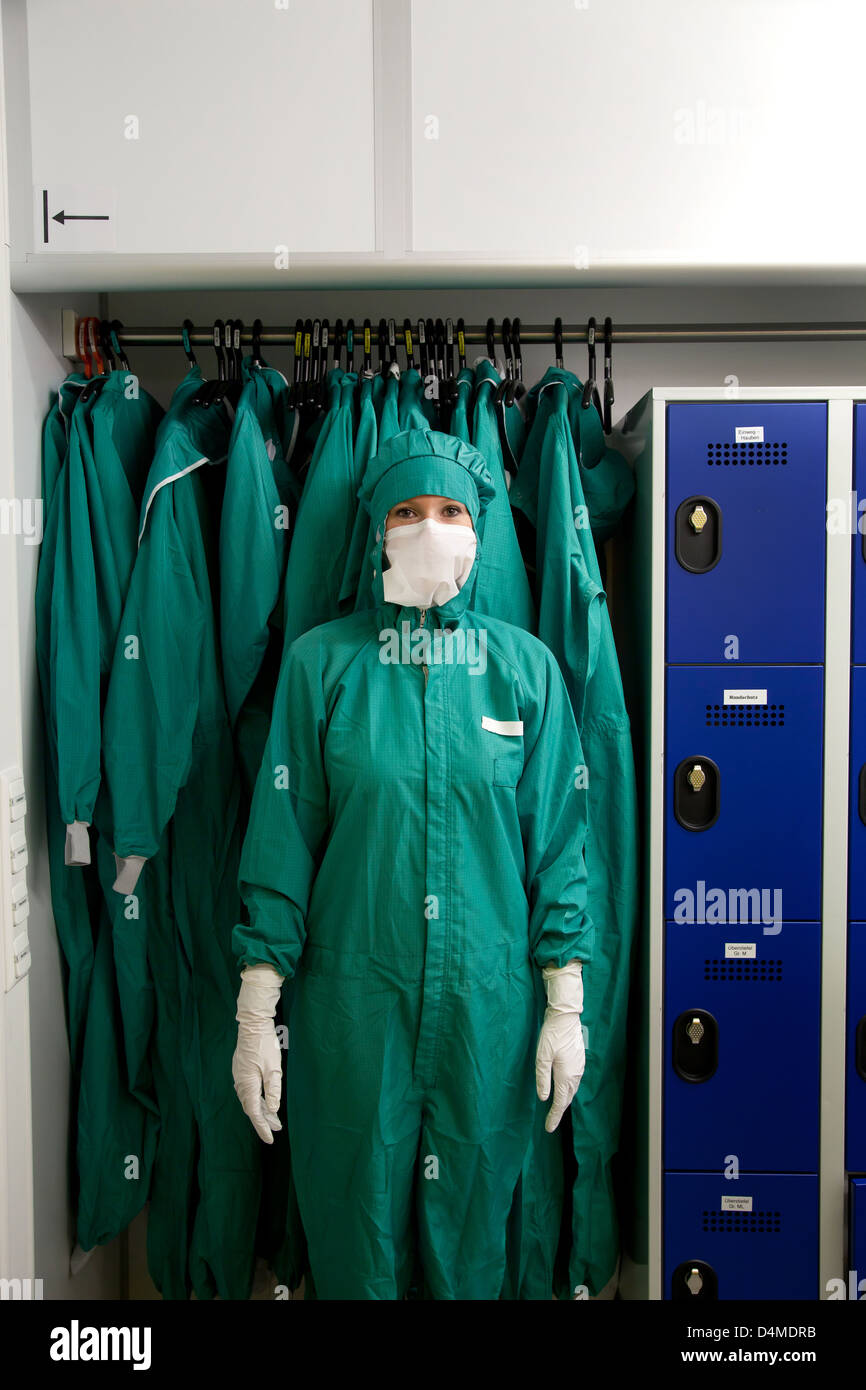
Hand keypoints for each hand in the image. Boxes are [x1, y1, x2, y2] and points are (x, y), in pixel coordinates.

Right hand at [232, 964, 284, 1143]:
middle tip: (276, 1129)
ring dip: (260, 1110)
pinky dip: (256, 1099)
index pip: (255, 1112)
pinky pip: (247, 1091)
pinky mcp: (241, 1070)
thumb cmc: (265, 1045)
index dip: (262, 1127)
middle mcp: (240, 1083)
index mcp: (248, 1084)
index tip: (270, 1138)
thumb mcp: (273, 1068)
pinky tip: (263, 1101)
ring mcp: (239, 1076)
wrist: (252, 1024)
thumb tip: (273, 1110)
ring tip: (273, 1118)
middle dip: (263, 1120)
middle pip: (251, 1108)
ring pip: (249, 1099)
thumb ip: (273, 1090)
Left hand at [535, 959, 585, 1132]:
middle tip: (550, 1123)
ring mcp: (579, 1067)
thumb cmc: (551, 1035)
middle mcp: (575, 1074)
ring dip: (564, 1101)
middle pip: (567, 1098)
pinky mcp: (579, 1061)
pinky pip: (574, 1082)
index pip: (560, 1102)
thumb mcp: (542, 1057)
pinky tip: (562, 1090)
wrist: (566, 1017)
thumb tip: (544, 1098)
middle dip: (559, 1111)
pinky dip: (567, 1090)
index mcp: (566, 1076)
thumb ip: (542, 1079)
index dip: (554, 1117)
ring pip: (572, 1090)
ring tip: (555, 1110)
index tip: (549, 1129)